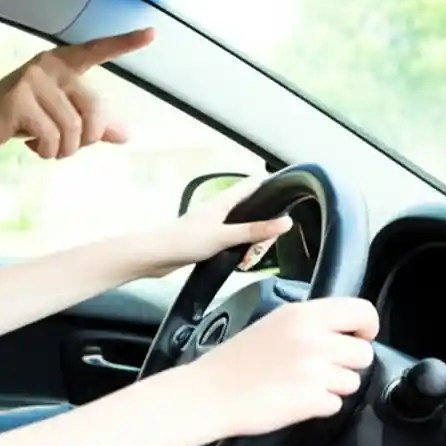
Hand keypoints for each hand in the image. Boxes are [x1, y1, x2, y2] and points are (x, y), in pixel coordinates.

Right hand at [0, 28, 154, 158]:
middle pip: (94, 109)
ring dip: (63, 150)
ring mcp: (33, 80)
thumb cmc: (22, 118)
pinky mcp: (19, 99)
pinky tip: (31, 146)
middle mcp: (49, 65)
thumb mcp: (60, 117)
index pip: (97, 50)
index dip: (124, 43)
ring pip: (72, 128)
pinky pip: (52, 136)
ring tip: (46, 147)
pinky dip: (47, 151)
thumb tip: (125, 136)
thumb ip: (92, 124)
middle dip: (86, 138)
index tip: (152, 33)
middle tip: (68, 147)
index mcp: (62, 64)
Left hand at [147, 175, 293, 277]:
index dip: (271, 185)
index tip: (290, 191)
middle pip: (251, 211)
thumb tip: (286, 222)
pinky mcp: (207, 239)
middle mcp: (219, 210)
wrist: (155, 256)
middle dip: (264, 226)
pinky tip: (242, 260)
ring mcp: (213, 225)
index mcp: (223, 202)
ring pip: (243, 228)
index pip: (251, 186)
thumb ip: (255, 230)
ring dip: (252, 242)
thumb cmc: (185, 241)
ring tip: (253, 258)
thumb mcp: (225, 236)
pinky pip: (232, 240)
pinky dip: (240, 249)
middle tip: (266, 243)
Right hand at [190, 297, 378, 437]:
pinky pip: (336, 405)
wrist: (208, 393)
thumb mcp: (272, 324)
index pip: (362, 311)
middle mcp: (314, 338)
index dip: (366, 327)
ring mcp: (315, 370)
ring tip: (300, 384)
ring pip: (353, 381)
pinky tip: (293, 399)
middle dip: (347, 364)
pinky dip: (319, 406)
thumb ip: (309, 324)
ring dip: (333, 387)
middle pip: (363, 352)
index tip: (356, 338)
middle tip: (320, 368)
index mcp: (302, 315)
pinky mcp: (313, 400)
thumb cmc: (234, 362)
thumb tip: (344, 332)